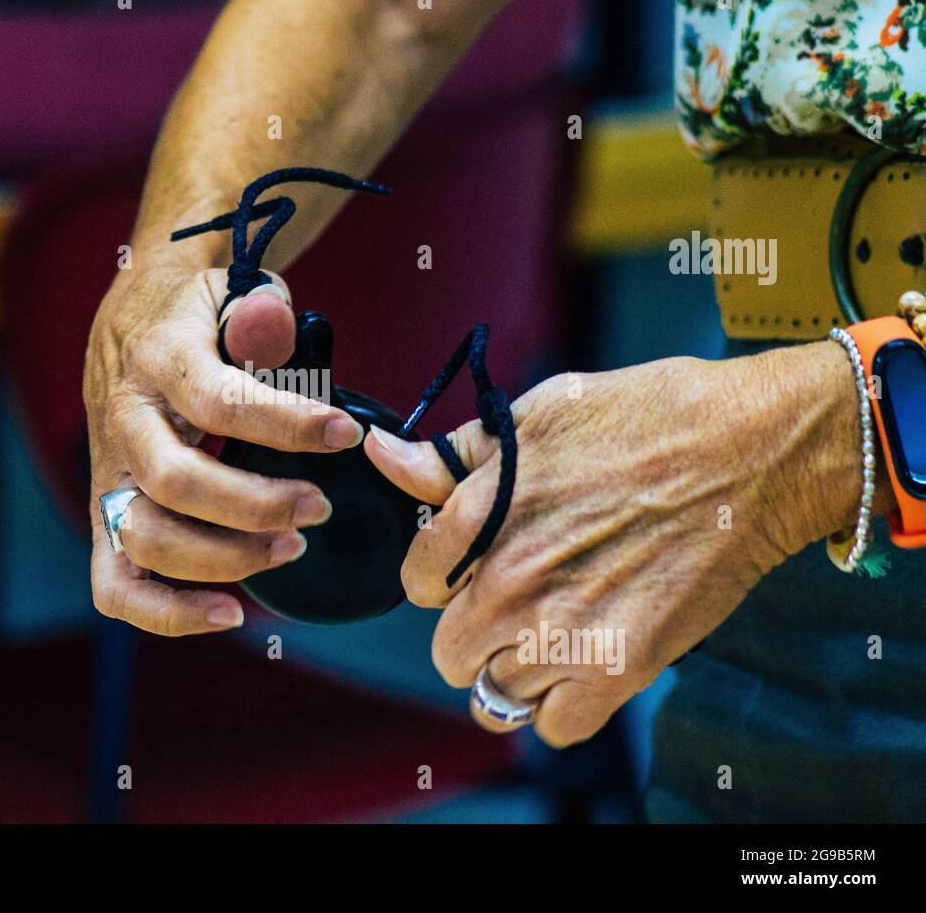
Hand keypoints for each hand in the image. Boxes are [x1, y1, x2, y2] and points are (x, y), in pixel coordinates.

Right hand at [83, 261, 364, 635]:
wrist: (137, 319)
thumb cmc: (203, 314)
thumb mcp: (235, 291)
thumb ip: (259, 312)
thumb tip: (271, 326)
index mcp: (159, 359)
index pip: (219, 402)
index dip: (288, 424)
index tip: (346, 433)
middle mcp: (124, 420)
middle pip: (176, 483)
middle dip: (257, 505)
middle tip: (319, 508)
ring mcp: (111, 474)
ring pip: (146, 539)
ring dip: (225, 559)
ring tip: (292, 547)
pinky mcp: (108, 516)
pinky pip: (117, 583)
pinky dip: (167, 613)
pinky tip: (229, 614)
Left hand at [365, 342, 873, 745]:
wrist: (754, 452)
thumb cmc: (651, 418)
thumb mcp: (540, 413)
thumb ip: (453, 454)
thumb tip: (384, 457)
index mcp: (483, 512)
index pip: (415, 582)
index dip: (441, 574)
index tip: (470, 567)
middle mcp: (511, 580)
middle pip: (448, 649)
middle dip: (473, 627)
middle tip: (516, 602)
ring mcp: (561, 631)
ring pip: (494, 694)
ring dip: (515, 670)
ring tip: (551, 635)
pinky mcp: (617, 669)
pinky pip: (552, 725)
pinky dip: (561, 705)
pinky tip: (581, 663)